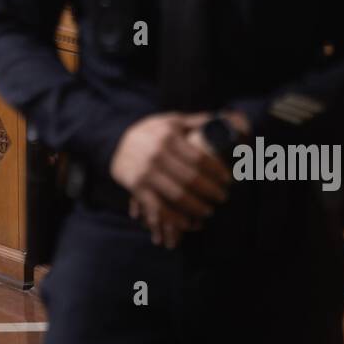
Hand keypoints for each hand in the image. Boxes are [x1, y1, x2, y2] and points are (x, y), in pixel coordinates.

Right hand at [109, 113, 230, 248]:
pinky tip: (188, 223)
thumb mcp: (170, 121)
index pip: (200, 158)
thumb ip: (195, 121)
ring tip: (209, 211)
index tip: (228, 180)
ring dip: (197, 207)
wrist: (115, 143)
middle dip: (211, 191)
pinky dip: (175, 219)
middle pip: (191, 179)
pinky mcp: (136, 188)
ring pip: (177, 196)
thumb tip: (223, 120)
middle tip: (222, 197)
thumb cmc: (151, 133)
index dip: (217, 172)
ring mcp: (145, 173)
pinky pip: (159, 208)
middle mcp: (156, 154)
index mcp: (168, 136)